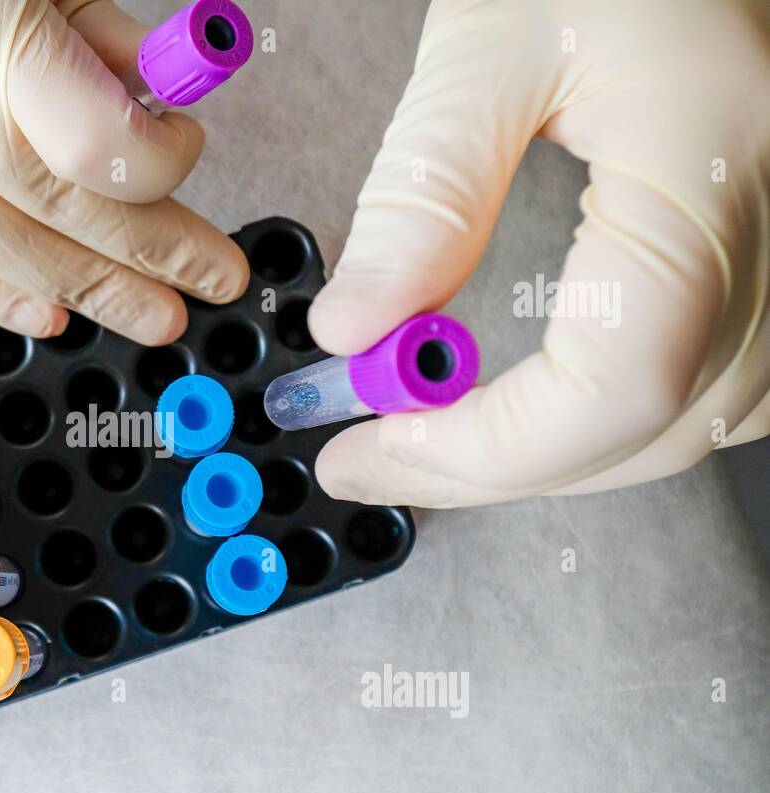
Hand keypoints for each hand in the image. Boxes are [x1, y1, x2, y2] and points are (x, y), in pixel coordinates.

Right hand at [0, 0, 247, 343]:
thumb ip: (85, 30)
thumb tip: (154, 102)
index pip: (97, 151)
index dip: (160, 167)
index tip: (185, 150)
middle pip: (60, 216)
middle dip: (151, 257)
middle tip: (211, 285)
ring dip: (87, 292)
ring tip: (151, 316)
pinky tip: (50, 311)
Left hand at [309, 0, 769, 506]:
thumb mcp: (491, 42)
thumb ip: (425, 192)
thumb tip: (353, 330)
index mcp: (713, 177)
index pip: (615, 386)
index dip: (484, 449)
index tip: (370, 449)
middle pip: (649, 428)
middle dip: (490, 468)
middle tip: (370, 459)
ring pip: (689, 429)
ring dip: (552, 460)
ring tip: (432, 445)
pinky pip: (722, 392)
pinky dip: (617, 427)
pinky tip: (540, 415)